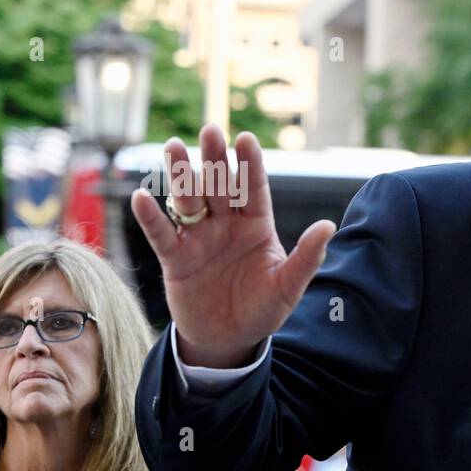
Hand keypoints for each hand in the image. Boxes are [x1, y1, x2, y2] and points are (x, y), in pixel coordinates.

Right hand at [130, 124, 336, 367]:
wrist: (230, 339)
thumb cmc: (263, 309)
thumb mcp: (289, 286)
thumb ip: (306, 256)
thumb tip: (328, 226)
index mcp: (256, 226)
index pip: (254, 189)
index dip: (249, 165)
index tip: (245, 139)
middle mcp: (226, 225)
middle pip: (219, 186)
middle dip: (214, 159)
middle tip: (210, 130)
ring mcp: (199, 238)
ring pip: (188, 201)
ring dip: (181, 176)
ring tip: (173, 147)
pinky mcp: (175, 258)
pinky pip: (162, 234)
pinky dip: (151, 217)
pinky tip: (142, 196)